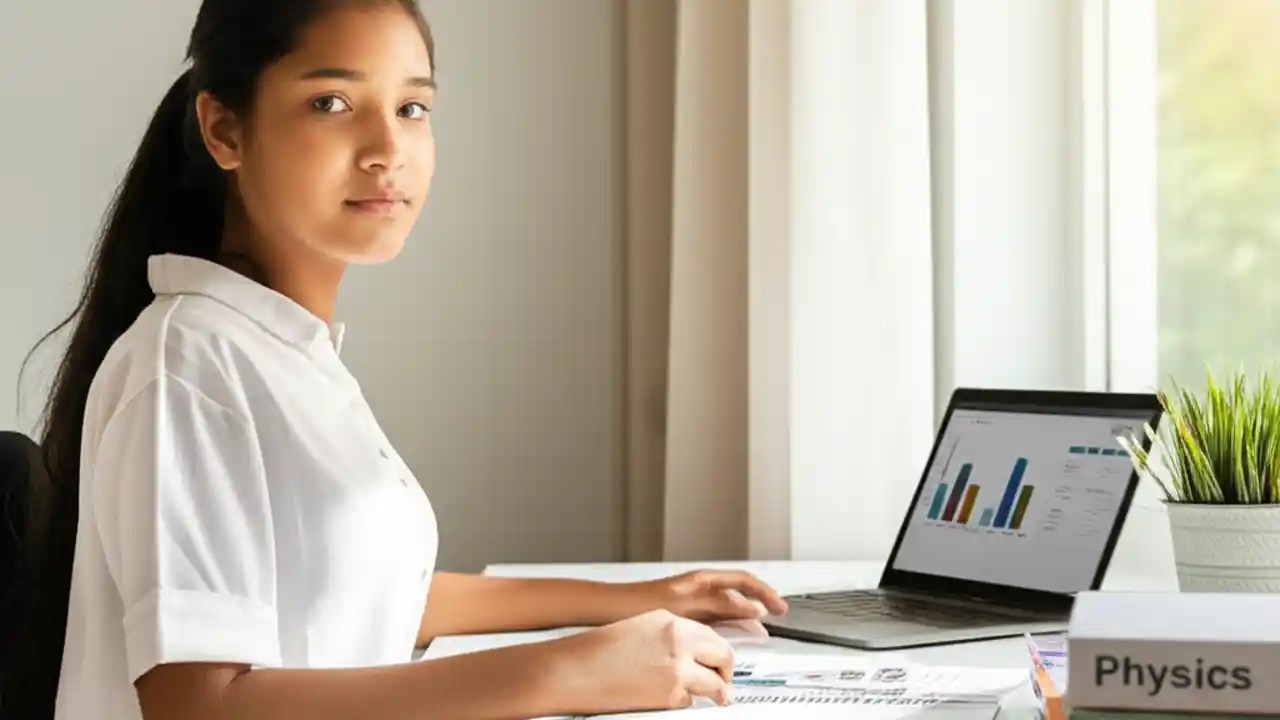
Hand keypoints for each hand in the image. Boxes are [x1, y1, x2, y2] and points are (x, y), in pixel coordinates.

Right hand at [553, 609, 734, 713]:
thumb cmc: (595, 650)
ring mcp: (677, 669)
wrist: (572, 671)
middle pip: (723, 657)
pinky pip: (688, 700)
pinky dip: (683, 701)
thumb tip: (693, 650)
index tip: (721, 660)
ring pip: (714, 684)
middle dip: (726, 672)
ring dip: (714, 691)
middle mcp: (678, 641)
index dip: (719, 651)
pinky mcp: (669, 695)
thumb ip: (670, 634)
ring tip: (714, 697)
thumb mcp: (639, 627)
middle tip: (724, 682)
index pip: (712, 636)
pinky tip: (668, 697)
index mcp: (670, 620)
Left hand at [633, 570, 789, 624]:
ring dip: (747, 612)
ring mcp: (693, 598)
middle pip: (740, 590)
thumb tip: (752, 607)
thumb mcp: (689, 603)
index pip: (744, 582)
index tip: (780, 608)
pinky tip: (732, 632)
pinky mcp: (685, 611)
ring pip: (729, 603)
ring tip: (760, 626)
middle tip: (779, 614)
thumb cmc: (643, 602)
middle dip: (761, 600)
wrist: (612, 608)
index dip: (765, 594)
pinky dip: (730, 621)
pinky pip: (716, 613)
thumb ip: (722, 604)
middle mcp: (700, 586)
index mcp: (703, 579)